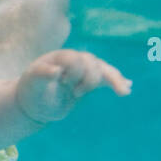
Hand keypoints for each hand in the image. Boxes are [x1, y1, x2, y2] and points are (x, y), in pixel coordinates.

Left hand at [17, 49, 131, 123]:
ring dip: (113, 80)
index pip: (76, 59)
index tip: (64, 83)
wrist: (34, 103)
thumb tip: (56, 71)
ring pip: (103, 70)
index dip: (74, 72)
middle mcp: (74, 60)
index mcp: (60, 57)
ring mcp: (83, 71)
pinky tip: (128, 87)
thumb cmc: (31, 91)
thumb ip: (41, 74)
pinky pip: (106, 78)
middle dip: (89, 79)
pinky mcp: (89, 81)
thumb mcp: (32, 83)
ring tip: (124, 92)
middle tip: (75, 94)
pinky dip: (116, 82)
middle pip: (92, 64)